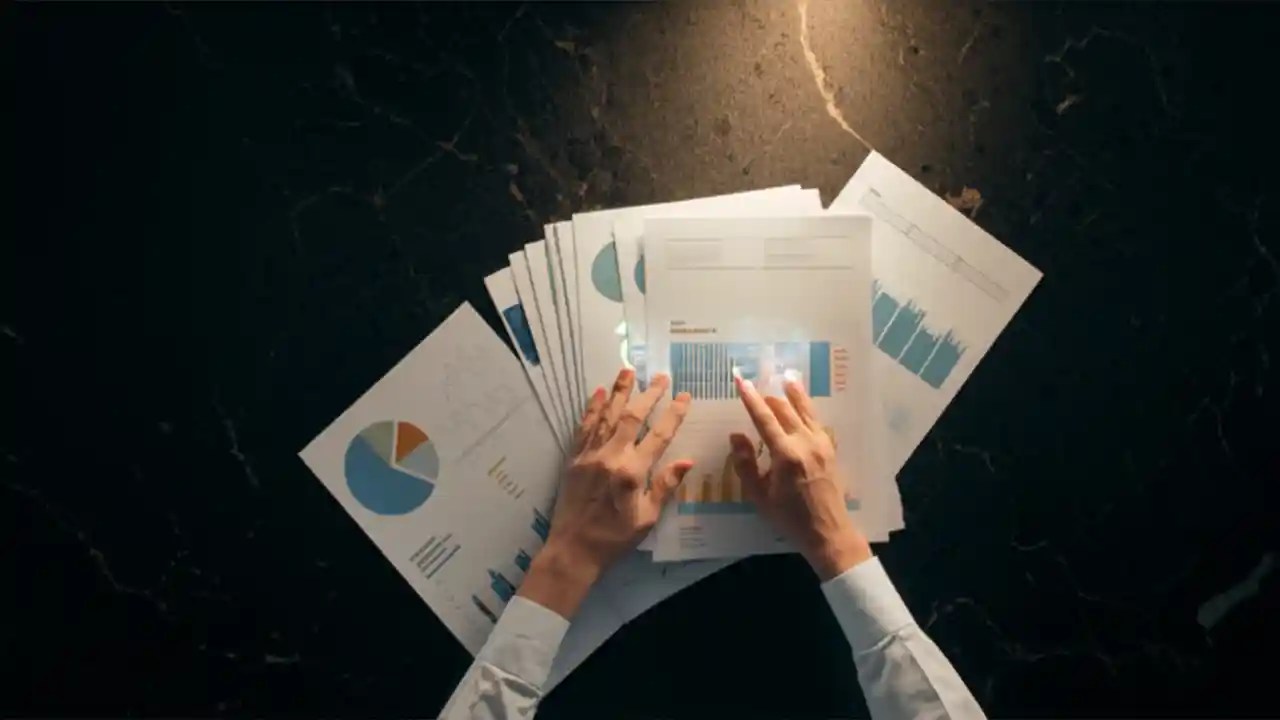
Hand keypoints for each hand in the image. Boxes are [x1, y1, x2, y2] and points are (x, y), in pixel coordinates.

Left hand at [518, 368, 692, 617]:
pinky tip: (599, 393)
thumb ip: (665, 486)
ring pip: (606, 416)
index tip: (685, 396)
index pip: (659, 436)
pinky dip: (592, 408)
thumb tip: (687, 461)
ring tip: (628, 370)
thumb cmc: (615, 538)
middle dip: (649, 394)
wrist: (573, 549)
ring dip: (619, 392)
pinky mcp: (574, 458)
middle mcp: (610, 457)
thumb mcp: (647, 517)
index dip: (674, 414)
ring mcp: (589, 455)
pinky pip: (584, 427)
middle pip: (632, 417)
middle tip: (661, 376)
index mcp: (633, 472)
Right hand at [730, 375, 871, 580]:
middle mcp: (806, 443)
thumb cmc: (789, 517)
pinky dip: (807, 408)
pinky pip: (816, 421)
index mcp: (786, 455)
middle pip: (785, 410)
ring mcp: (821, 444)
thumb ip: (746, 464)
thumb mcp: (759, 496)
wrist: (828, 531)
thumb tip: (736, 435)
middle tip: (755, 385)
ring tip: (785, 379)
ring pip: (805, 410)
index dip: (751, 399)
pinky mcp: (830, 448)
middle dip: (768, 397)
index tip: (741, 381)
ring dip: (793, 395)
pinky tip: (803, 403)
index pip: (765, 419)